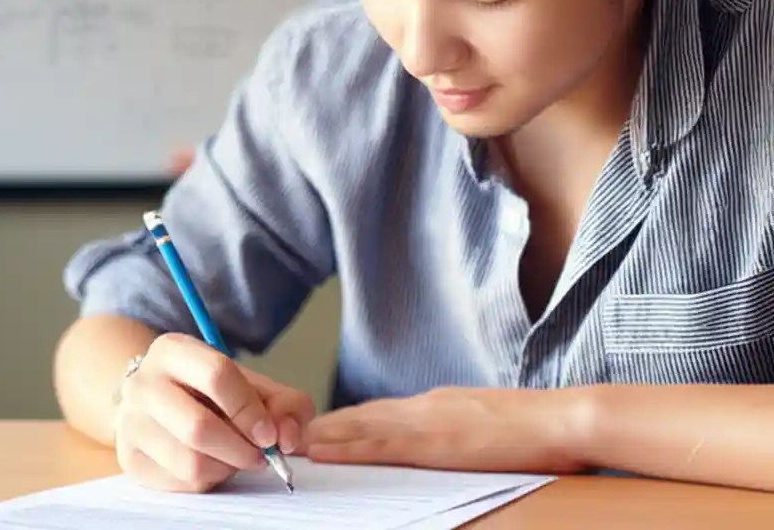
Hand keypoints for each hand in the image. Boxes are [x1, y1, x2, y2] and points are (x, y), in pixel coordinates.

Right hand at [114, 333, 314, 492]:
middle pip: (199, 427)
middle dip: (241, 449)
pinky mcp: (129, 458)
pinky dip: (208, 480)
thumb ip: (284, 404)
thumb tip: (288, 437)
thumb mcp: (249, 384)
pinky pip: (180, 483)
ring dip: (227, 469)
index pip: (217, 375)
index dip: (251, 410)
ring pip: (191, 462)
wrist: (153, 403)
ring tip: (235, 458)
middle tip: (259, 455)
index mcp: (173, 350)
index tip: (269, 433)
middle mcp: (143, 383)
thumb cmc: (208, 392)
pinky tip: (211, 464)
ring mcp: (130, 422)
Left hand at [304, 387, 587, 474]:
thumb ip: (462, 429)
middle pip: (363, 416)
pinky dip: (344, 448)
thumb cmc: (540, 429)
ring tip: (293, 443)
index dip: (350, 419)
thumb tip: (449, 441)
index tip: (323, 425)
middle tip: (292, 433)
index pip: (383, 411)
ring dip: (325, 436)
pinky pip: (377, 446)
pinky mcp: (432, 442)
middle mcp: (425, 406)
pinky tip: (321, 452)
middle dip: (328, 426)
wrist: (564, 420)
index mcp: (440, 403)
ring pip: (361, 428)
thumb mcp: (490, 423)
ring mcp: (426, 422)